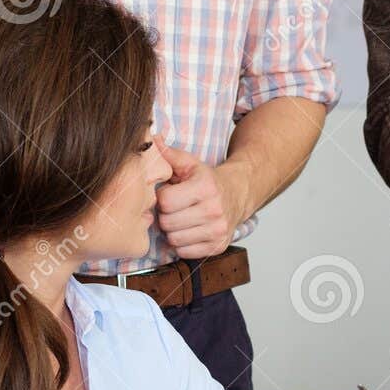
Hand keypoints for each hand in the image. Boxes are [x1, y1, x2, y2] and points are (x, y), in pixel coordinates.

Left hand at [155, 140, 250, 257]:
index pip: (166, 201)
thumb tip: (151, 137)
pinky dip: (182, 244)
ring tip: (180, 219)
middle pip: (167, 223)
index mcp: (205, 187)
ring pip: (174, 239)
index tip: (170, 193)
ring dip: (172, 231)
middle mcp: (214, 209)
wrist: (238, 194)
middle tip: (173, 208)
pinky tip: (188, 231)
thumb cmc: (207, 180)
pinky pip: (184, 252)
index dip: (162, 197)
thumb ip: (168, 153)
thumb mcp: (190, 164)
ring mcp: (218, 230)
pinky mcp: (218, 246)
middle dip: (165, 215)